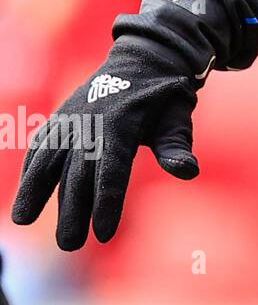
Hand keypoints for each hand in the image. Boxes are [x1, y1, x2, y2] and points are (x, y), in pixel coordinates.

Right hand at [11, 40, 202, 250]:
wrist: (144, 60)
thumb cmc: (165, 96)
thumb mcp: (178, 115)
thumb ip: (177, 145)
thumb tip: (188, 171)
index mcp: (121, 122)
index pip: (112, 170)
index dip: (108, 202)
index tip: (105, 233)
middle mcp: (90, 121)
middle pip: (78, 172)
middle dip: (73, 210)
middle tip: (71, 244)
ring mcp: (71, 118)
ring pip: (48, 157)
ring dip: (35, 189)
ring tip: (23, 220)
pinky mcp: (60, 118)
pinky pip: (40, 145)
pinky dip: (30, 169)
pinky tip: (25, 195)